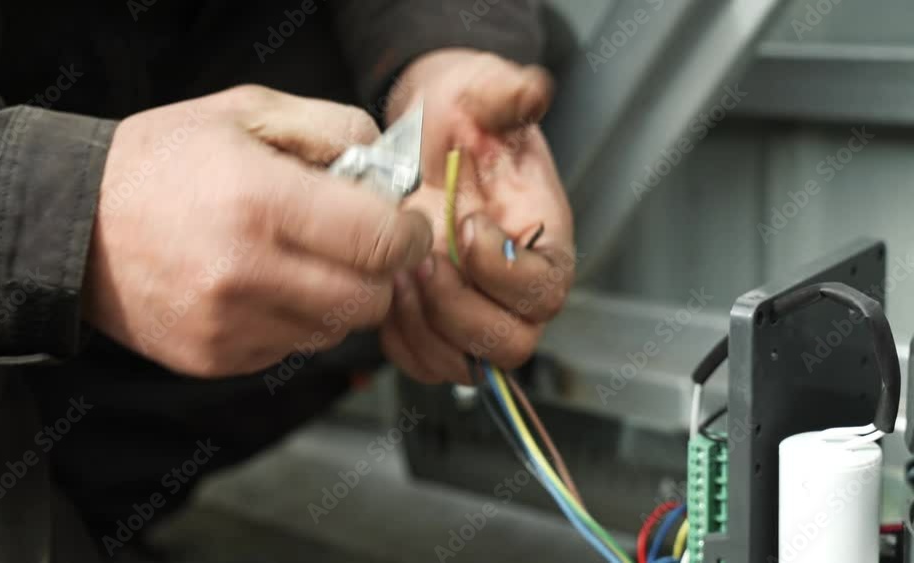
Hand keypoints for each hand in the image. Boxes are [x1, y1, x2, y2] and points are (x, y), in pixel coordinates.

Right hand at [85, 86, 432, 376]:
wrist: (72, 223)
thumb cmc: (164, 160)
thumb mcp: (248, 112)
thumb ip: (333, 130)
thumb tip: (391, 174)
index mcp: (260, 202)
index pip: (382, 242)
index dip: (409, 234)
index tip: (404, 224)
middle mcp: (246, 274)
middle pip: (370, 299)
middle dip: (381, 272)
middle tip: (360, 245)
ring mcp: (228, 325)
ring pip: (335, 330)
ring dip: (339, 298)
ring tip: (304, 262)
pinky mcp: (214, 359)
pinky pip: (292, 349)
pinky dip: (296, 321)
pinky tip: (266, 287)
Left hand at [379, 50, 575, 384]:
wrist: (426, 140)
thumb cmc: (463, 122)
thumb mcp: (485, 96)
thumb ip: (509, 96)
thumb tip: (532, 92)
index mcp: (544, 243)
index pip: (545, 290)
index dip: (504, 270)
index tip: (466, 225)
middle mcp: (515, 290)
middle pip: (510, 343)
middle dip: (459, 309)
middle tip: (423, 262)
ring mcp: (476, 313)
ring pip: (463, 362)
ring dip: (424, 326)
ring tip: (397, 274)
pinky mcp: (435, 326)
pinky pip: (424, 361)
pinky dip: (400, 340)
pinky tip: (387, 292)